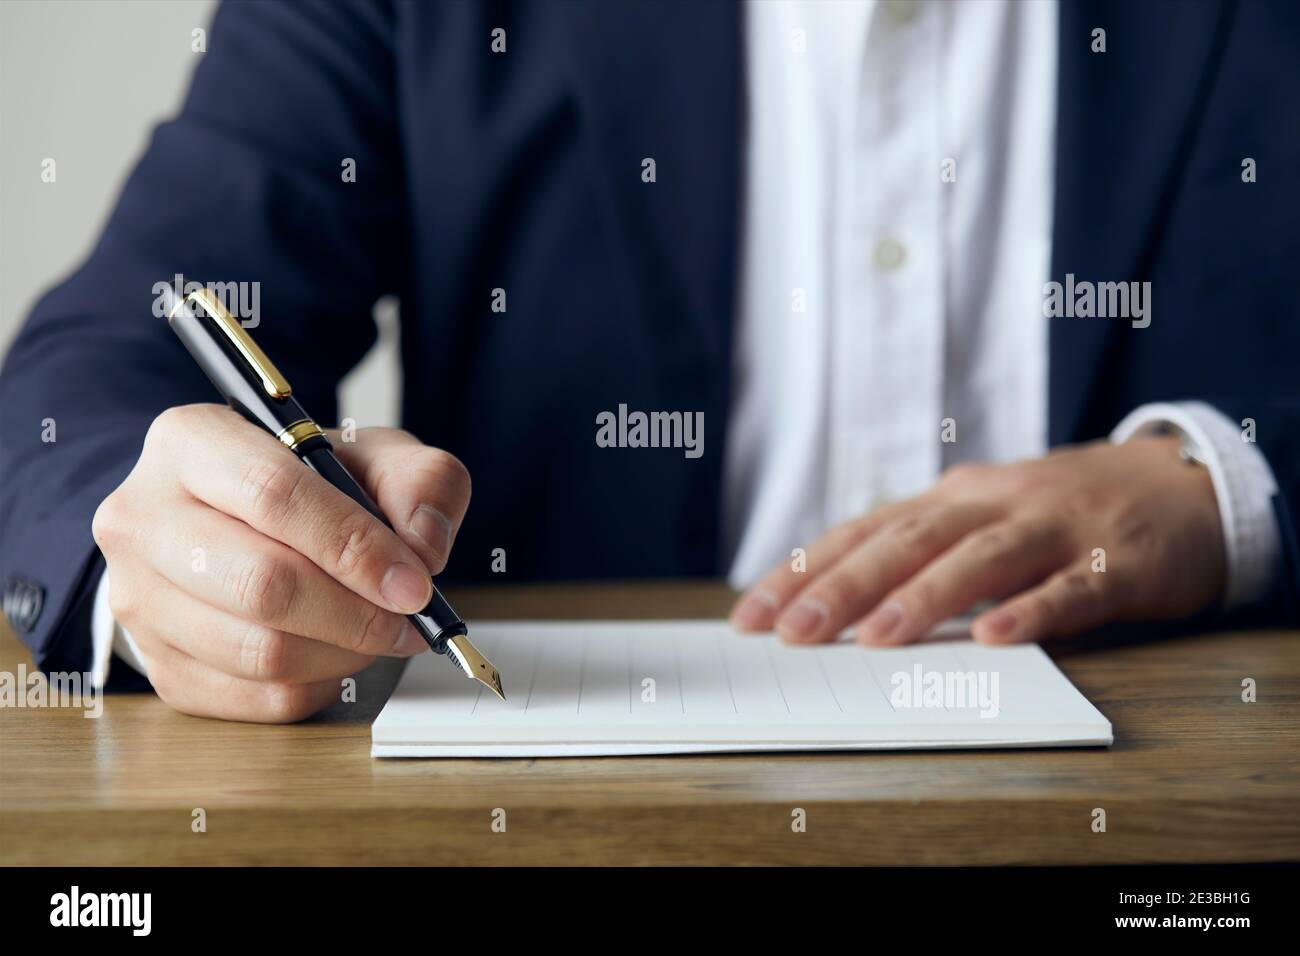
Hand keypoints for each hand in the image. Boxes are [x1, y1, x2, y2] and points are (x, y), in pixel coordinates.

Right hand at [92, 404, 470, 721]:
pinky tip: (336, 652)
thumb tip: (423, 550)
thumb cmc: (305, 485)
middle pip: (260, 585)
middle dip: (356, 613)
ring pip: (258, 653)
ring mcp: (138, 598)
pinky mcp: (158, 665)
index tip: (414, 584)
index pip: (273, 495)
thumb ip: (420, 481)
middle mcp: (143, 518)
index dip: (354, 548)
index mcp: (190, 442)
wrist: (233, 520)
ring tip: (380, 633)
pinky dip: (317, 685)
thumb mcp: (372, 455)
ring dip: (343, 654)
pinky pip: (255, 698)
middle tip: (409, 619)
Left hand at [730, 437, 1225, 645]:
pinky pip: (1070, 588)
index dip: (803, 571)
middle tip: (792, 634)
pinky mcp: (1115, 560)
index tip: (750, 616)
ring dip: (925, 597)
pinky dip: (1032, 611)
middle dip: (844, 586)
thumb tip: (834, 611)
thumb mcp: (981, 522)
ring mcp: (1056, 526)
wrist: (1179, 485)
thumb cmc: (1058, 514)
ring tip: (876, 640)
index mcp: (950, 499)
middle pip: (908, 540)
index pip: (861, 532)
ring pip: (981, 557)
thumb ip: (921, 556)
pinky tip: (995, 638)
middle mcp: (993, 503)